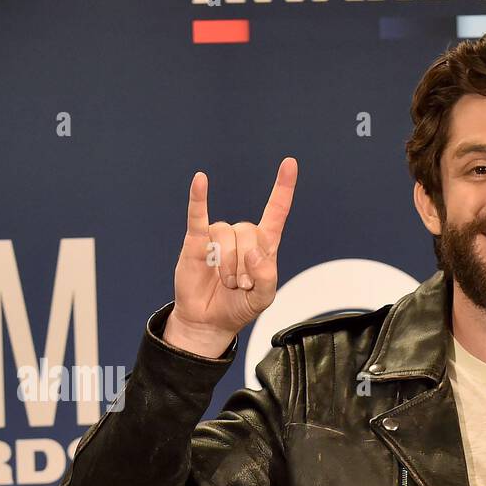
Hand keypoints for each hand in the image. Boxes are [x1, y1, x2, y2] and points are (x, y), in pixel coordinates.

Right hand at [163, 157, 297, 357]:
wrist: (210, 320)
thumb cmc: (238, 306)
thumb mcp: (263, 300)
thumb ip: (268, 278)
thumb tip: (254, 254)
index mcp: (263, 246)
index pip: (276, 212)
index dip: (283, 189)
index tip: (289, 164)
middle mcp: (242, 236)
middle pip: (249, 233)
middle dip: (246, 265)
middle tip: (242, 285)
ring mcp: (218, 236)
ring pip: (227, 237)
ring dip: (228, 266)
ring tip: (226, 282)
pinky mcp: (196, 240)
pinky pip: (198, 215)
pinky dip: (198, 198)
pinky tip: (201, 181)